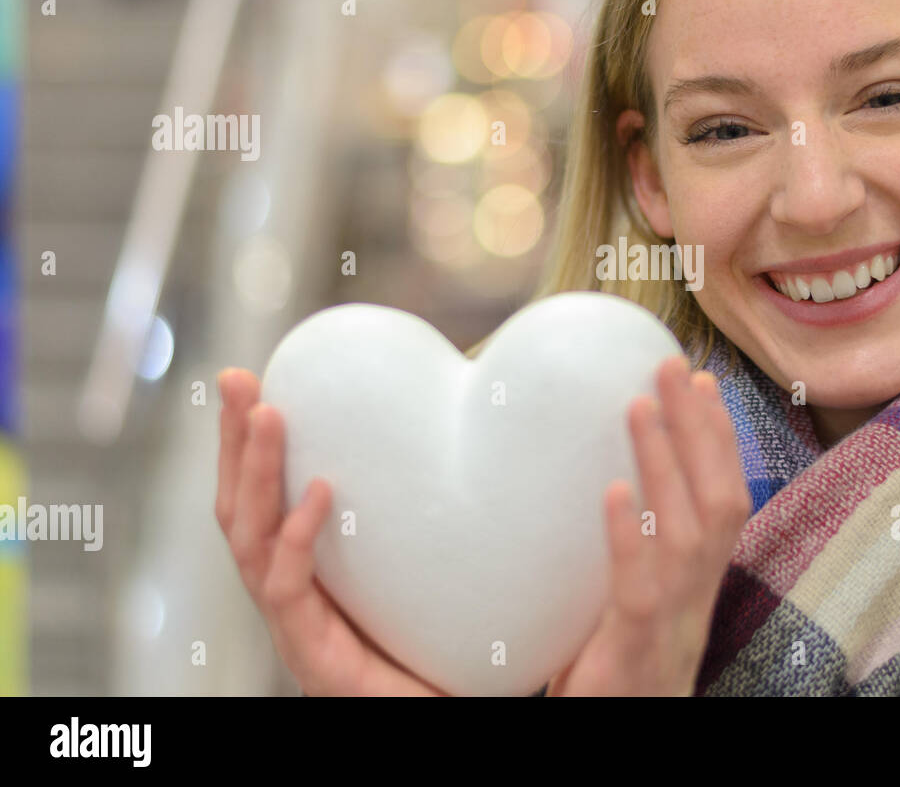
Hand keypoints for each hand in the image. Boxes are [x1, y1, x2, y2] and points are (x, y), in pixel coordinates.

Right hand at [215, 368, 446, 695]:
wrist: (456, 711)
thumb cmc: (451, 649)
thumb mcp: (434, 563)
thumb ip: (437, 507)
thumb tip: (476, 420)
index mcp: (310, 572)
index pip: (262, 497)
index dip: (251, 442)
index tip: (257, 378)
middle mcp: (291, 596)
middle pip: (239, 509)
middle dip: (233, 442)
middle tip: (237, 379)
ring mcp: (295, 626)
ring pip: (248, 540)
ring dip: (254, 473)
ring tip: (270, 414)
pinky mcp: (313, 656)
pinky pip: (287, 589)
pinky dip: (297, 538)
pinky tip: (321, 493)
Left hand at [546, 355, 749, 695]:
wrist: (614, 740)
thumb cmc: (612, 679)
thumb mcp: (628, 609)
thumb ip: (626, 557)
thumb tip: (600, 486)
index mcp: (696, 588)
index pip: (723, 501)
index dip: (718, 441)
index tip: (701, 382)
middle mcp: (696, 602)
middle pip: (718, 503)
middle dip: (700, 430)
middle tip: (674, 364)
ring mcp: (670, 629)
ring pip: (689, 536)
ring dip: (668, 463)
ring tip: (641, 402)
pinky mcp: (630, 656)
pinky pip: (639, 592)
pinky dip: (631, 539)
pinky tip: (613, 492)